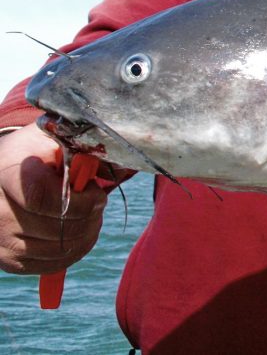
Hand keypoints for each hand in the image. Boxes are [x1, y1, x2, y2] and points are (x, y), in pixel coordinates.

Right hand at [0, 125, 107, 274]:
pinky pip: (49, 265)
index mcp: (7, 171)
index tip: (97, 193)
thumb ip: (86, 152)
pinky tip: (80, 232)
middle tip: (97, 203)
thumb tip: (117, 169)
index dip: (79, 200)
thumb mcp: (61, 141)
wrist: (10, 171)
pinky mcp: (6, 259)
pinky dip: (74, 251)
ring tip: (90, 215)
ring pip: (56, 249)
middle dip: (89, 216)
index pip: (40, 196)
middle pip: (55, 226)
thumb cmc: (42, 152)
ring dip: (86, 234)